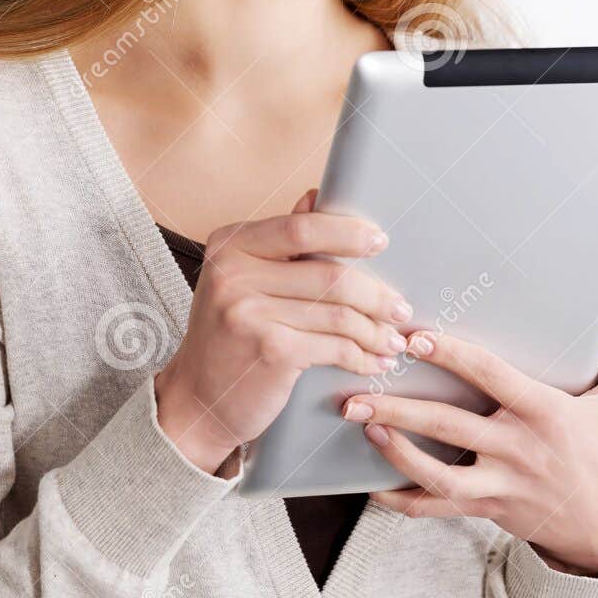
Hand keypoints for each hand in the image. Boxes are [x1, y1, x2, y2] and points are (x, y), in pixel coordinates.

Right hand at [155, 190, 413, 473]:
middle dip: (376, 294)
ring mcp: (249, 312)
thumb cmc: (228, 339)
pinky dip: (362, 356)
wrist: (197, 401)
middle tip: (400, 308)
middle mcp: (233, 274)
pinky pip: (335, 347)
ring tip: (394, 340)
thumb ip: (278, 244)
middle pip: (329, 274)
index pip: (301, 227)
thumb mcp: (242, 283)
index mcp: (229, 245)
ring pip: (338, 313)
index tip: (380, 241)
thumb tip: (315, 196)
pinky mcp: (270, 350)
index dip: (347, 233)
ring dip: (376, 330)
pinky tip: (375, 362)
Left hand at [346, 333, 597, 574]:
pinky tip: (372, 487)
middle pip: (448, 425)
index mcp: (546, 413)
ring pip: (436, 473)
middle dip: (399, 407)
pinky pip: (437, 509)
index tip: (415, 339)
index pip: (490, 375)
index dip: (451, 355)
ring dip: (395, 452)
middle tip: (358, 392)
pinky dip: (401, 501)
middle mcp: (517, 449)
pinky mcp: (490, 510)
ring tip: (364, 426)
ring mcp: (501, 484)